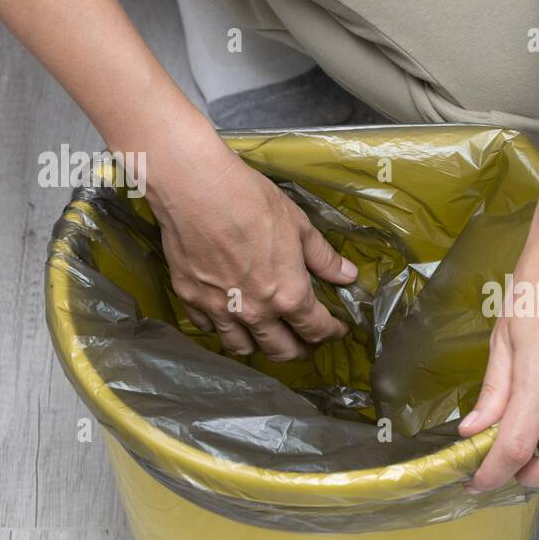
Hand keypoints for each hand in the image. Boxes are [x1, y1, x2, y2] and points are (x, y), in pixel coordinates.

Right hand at [145, 134, 355, 360]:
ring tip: (267, 337)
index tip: (337, 330)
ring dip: (259, 347)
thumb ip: (323, 258)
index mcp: (288, 296)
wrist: (197, 188)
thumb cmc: (252, 202)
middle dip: (299, 350)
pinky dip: (220, 328)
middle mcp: (255, 312)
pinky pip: (208, 328)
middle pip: (281, 351)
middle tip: (306, 342)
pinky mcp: (190, 298)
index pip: (316, 329)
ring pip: (241, 348)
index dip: (332, 332)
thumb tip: (348, 276)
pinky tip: (227, 318)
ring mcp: (219, 309)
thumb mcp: (299, 226)